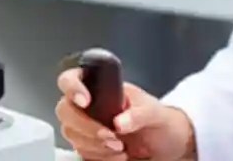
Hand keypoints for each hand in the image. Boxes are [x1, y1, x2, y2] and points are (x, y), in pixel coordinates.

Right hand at [55, 68, 195, 159]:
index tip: (85, 101)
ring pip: (71, 133)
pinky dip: (97, 156)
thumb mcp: (154, 113)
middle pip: (65, 110)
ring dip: (94, 145)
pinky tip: (117, 157)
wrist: (167, 144)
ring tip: (121, 149)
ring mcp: (86, 126)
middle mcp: (89, 105)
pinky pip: (81, 151)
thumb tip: (120, 122)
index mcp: (102, 87)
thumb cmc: (159, 120)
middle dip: (86, 126)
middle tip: (111, 136)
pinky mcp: (89, 146)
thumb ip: (138, 114)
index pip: (72, 78)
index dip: (72, 87)